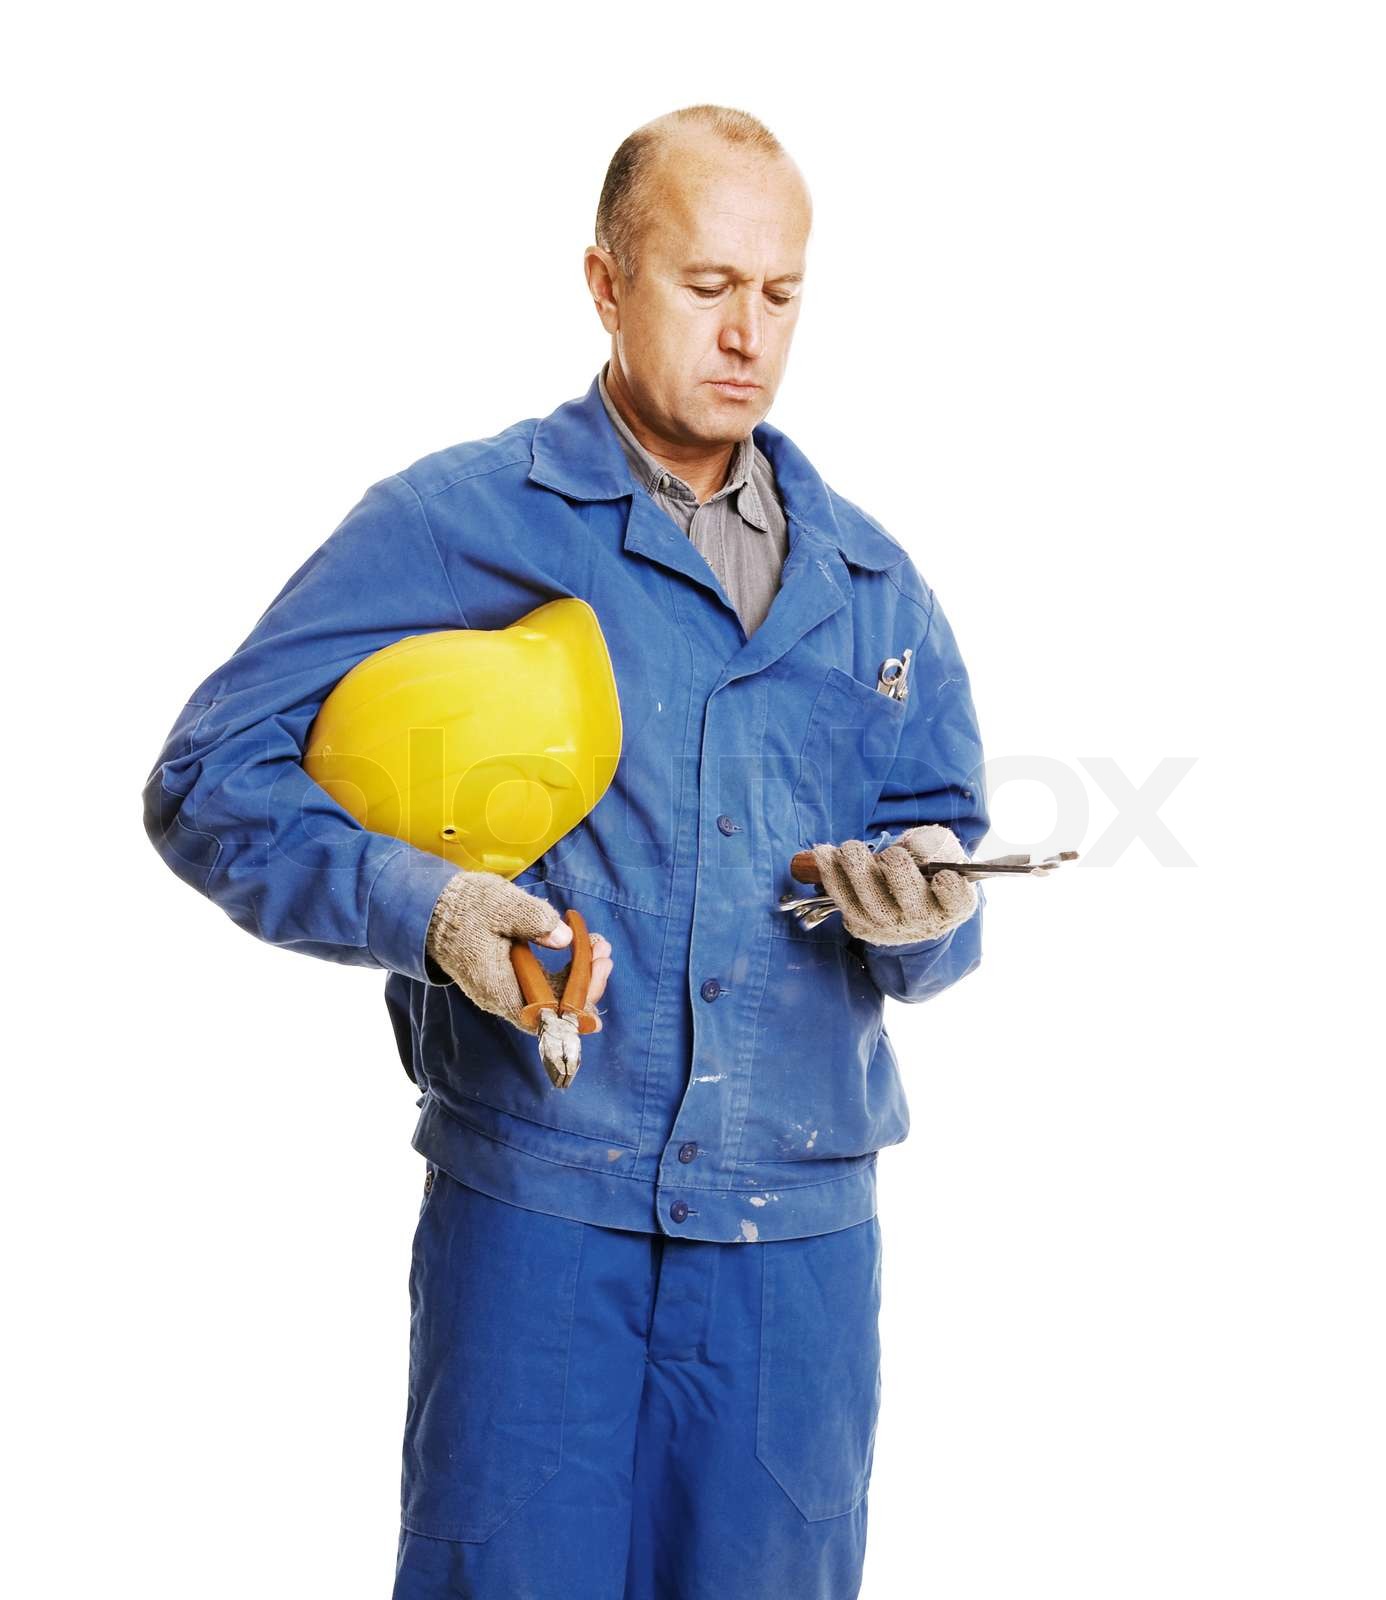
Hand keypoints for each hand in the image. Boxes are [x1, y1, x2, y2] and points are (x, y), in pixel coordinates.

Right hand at [426, 871, 612, 1032]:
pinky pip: (544, 986)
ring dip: (580, 976)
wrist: (434, 909)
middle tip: (605, 952)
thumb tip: (565, 938)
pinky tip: (582, 946)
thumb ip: (533, 920)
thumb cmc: (464, 907)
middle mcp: (503, 998)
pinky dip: (567, 971)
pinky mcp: (510, 981)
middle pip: (554, 1010)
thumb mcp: (500, 905)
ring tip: (600, 946)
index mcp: (498, 988)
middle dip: (586, 984)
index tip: (598, 974)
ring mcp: (506, 991)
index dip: (578, 1003)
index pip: (546, 1014)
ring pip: (552, 998)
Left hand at [808, 824, 977, 945]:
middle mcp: (923, 921)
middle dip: (899, 876)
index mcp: (952, 903)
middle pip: (910, 905)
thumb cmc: (929, 867)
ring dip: (858, 873)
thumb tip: (913, 849)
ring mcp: (890, 927)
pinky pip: (843, 901)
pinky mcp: (861, 923)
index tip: (943, 875)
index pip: (956, 900)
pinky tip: (824, 853)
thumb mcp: (942, 850)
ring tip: (851, 849)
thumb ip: (934, 845)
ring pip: (872, 905)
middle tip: (892, 855)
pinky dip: (831, 875)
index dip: (950, 889)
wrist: (905, 895)